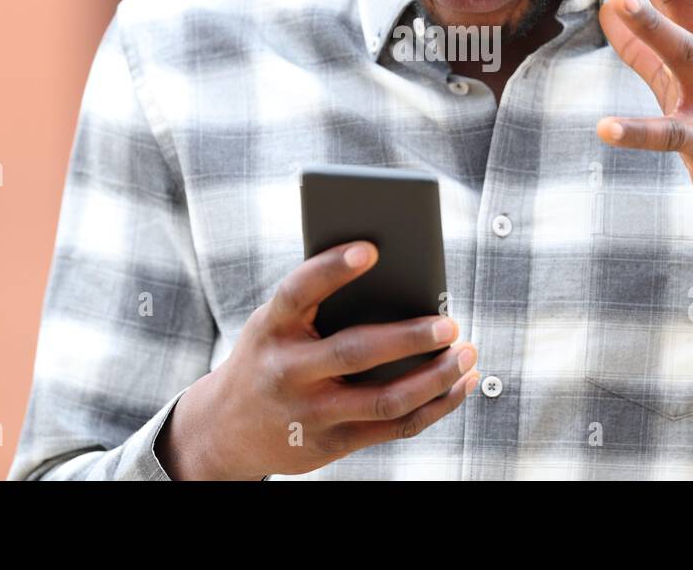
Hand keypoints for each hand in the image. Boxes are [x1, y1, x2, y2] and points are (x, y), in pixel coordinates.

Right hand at [156, 240, 479, 478]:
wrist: (224, 429)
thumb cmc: (268, 356)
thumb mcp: (274, 324)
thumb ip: (318, 304)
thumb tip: (396, 278)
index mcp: (271, 328)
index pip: (299, 292)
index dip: (332, 269)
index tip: (371, 249)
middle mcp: (288, 371)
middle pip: (354, 352)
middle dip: (408, 338)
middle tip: (449, 323)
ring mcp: (311, 413)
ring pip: (385, 400)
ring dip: (435, 378)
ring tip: (467, 352)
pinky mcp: (334, 443)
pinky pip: (395, 427)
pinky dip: (435, 405)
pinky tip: (460, 384)